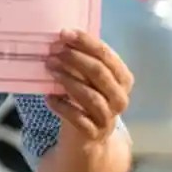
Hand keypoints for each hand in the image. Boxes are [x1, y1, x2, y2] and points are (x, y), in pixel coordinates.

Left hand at [44, 29, 133, 143]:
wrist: (86, 138)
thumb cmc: (86, 98)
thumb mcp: (88, 78)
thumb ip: (81, 60)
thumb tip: (60, 38)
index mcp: (122, 79)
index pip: (107, 56)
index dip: (86, 43)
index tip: (64, 33)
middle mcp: (120, 98)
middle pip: (100, 73)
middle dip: (75, 58)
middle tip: (53, 51)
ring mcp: (108, 117)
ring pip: (91, 96)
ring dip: (68, 79)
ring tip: (50, 68)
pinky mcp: (94, 134)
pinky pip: (78, 119)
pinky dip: (62, 106)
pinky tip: (49, 98)